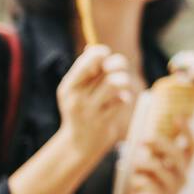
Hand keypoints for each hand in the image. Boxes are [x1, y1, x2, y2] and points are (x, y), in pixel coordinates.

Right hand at [54, 44, 136, 163]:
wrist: (79, 145)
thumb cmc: (81, 111)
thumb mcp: (75, 92)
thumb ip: (85, 71)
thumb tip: (93, 48)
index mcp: (69, 86)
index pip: (89, 59)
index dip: (103, 53)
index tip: (106, 56)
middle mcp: (77, 97)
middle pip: (107, 68)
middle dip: (119, 64)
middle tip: (119, 70)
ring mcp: (90, 111)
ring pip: (115, 83)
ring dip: (124, 82)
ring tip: (122, 86)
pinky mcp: (103, 122)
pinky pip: (122, 101)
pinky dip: (124, 99)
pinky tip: (120, 102)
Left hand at [123, 122, 193, 193]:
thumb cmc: (145, 185)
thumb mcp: (150, 166)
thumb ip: (153, 152)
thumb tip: (146, 133)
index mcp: (182, 165)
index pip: (193, 146)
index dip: (188, 131)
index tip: (178, 117)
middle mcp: (182, 175)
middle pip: (176, 154)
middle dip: (160, 144)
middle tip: (143, 139)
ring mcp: (173, 188)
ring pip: (158, 167)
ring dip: (142, 163)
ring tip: (133, 165)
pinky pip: (147, 182)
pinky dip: (137, 178)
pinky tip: (134, 182)